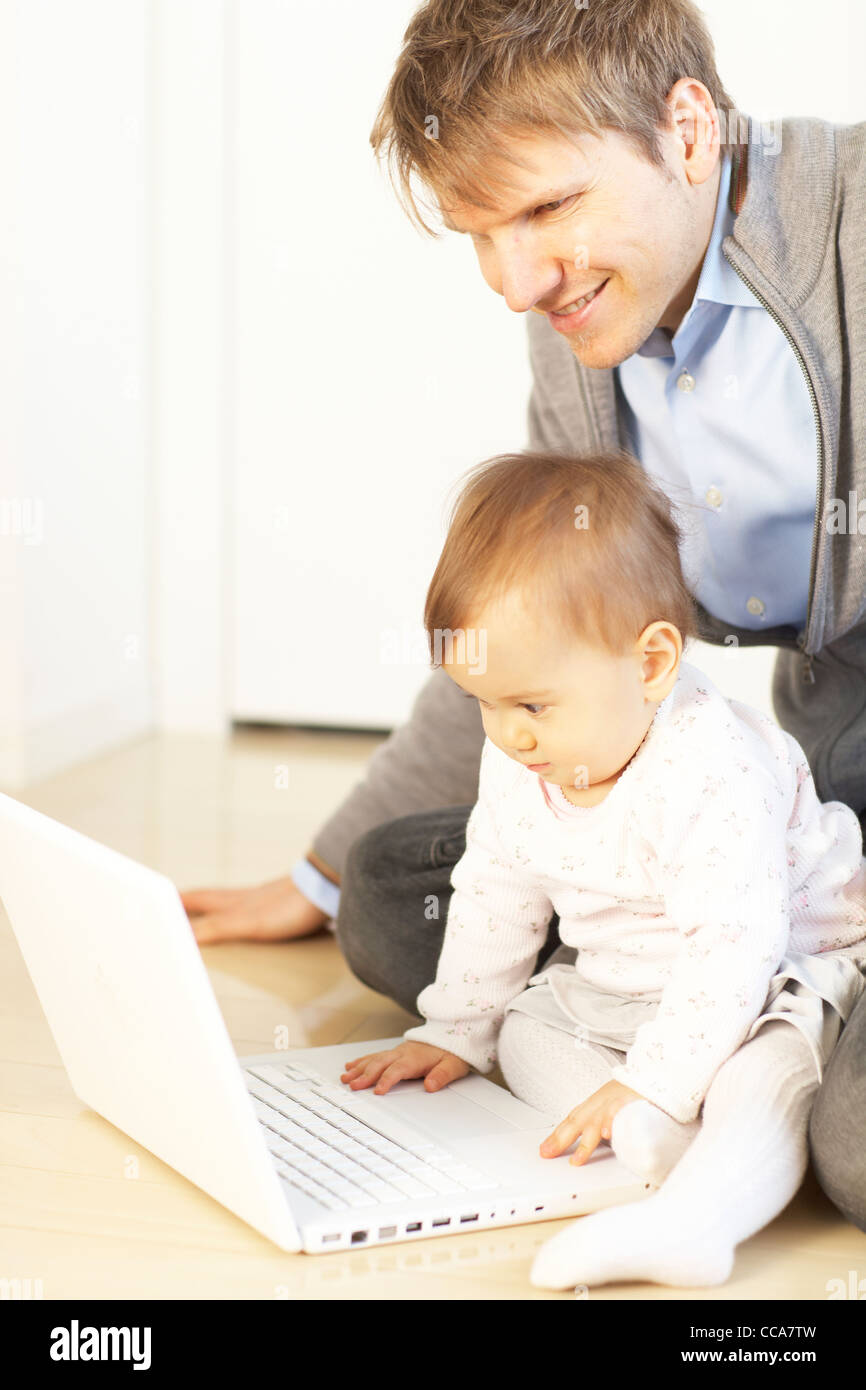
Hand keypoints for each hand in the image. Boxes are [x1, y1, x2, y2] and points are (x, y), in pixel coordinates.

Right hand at [179, 874, 328, 944]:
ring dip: (217, 910)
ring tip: (208, 915)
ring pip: (233, 904)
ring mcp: (266, 902)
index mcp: (233, 902)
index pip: (197, 900)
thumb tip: (184, 934)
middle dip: (192, 903)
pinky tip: (253, 922)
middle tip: (176, 904)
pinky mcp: (285, 908)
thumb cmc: (292, 905)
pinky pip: (256, 912)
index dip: (176, 901)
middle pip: (212, 899)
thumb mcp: (248, 922)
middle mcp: (246, 899)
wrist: (328, 889)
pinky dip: (245, 916)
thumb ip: (217, 927)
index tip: (157, 901)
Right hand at [340, 1041, 470, 1094]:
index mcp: (415, 1058)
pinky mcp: (394, 1052)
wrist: (450, 1037)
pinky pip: (374, 1055)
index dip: (387, 1080)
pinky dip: (361, 1060)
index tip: (377, 1091)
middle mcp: (403, 1053)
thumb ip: (441, 1076)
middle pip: (380, 1064)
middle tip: (353, 1085)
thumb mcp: (453, 1066)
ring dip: (358, 1068)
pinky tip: (350, 1066)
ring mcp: (397, 1052)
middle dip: (365, 1075)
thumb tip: (430, 1086)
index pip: (398, 1070)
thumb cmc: (452, 1054)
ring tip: (345, 1077)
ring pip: (374, 1059)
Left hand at [539, 1080, 642, 1165]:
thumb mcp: (612, 1103)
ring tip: (577, 1159)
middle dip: (561, 1138)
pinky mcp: (633, 1100)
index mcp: (596, 1103)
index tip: (545, 1151)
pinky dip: (613, 1121)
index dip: (557, 1136)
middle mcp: (602, 1101)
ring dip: (587, 1141)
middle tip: (548, 1153)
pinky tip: (607, 1134)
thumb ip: (600, 1120)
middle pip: (578, 1120)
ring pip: (598, 1120)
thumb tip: (592, 1141)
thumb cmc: (634, 1091)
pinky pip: (621, 1111)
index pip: (573, 1120)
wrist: (654, 1072)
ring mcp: (616, 1100)